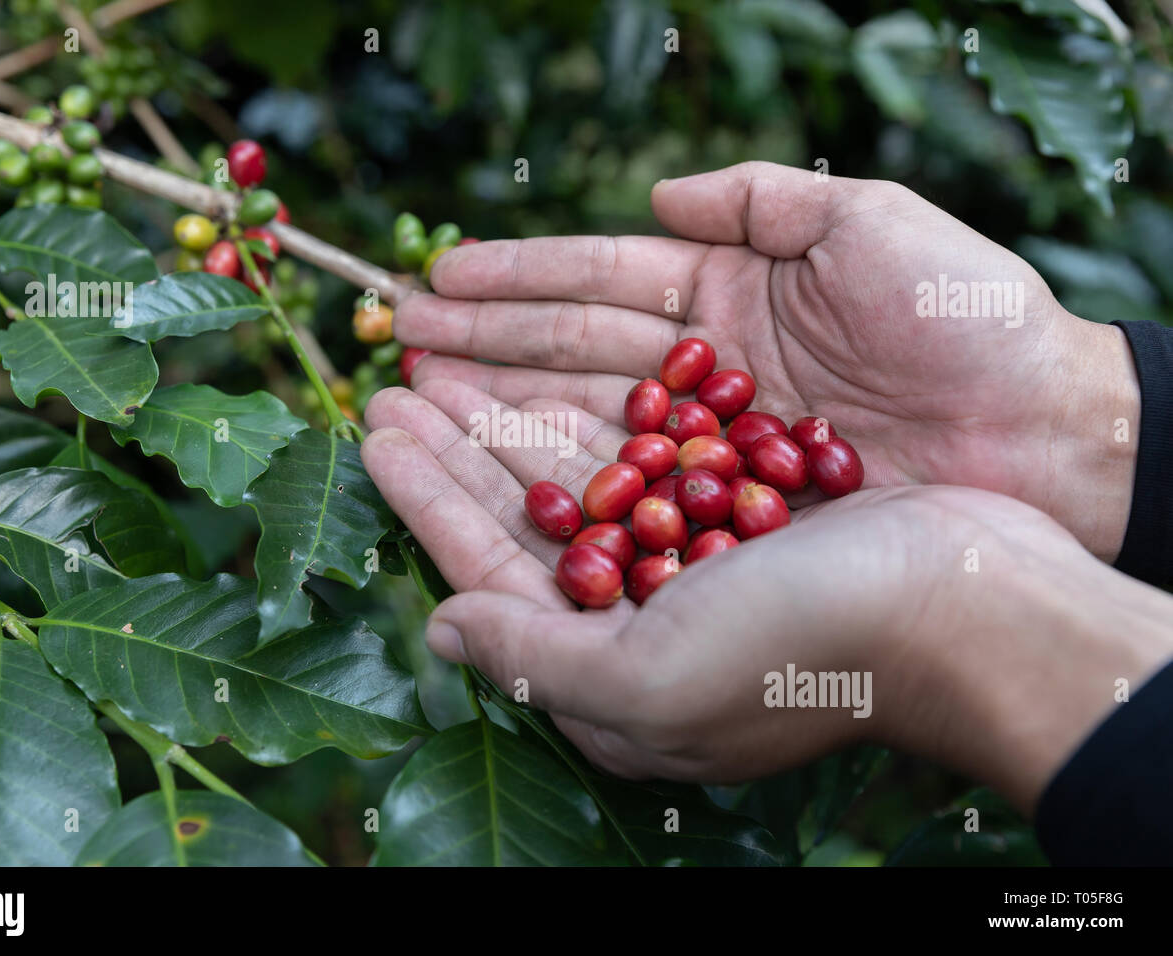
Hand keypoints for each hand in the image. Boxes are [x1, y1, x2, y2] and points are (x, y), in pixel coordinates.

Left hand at [361, 388, 1172, 813]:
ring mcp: (699, 554)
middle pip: (526, 510)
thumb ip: (532, 659)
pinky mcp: (748, 504)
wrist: (974, 603)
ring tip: (457, 356)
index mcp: (611, 667)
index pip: (487, 567)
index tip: (374, 427)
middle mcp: (646, 612)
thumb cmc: (806, 649)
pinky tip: (564, 362)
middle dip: (461, 439)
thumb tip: (440, 632)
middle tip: (399, 373)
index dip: (426, 496)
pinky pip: (650, 444)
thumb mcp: (648, 680)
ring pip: (581, 469)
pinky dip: (603, 402)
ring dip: (516, 411)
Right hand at [395, 161, 1138, 559]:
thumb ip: (764, 201)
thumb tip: (659, 199)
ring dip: (499, 411)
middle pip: (572, 352)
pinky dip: (561, 486)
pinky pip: (626, 494)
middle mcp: (704, 371)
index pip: (601, 280)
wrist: (1043, 437)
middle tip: (401, 343)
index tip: (441, 276)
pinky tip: (496, 477)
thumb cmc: (968, 318)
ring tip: (419, 399)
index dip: (520, 278)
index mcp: (732, 293)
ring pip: (583, 421)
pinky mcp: (721, 512)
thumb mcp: (869, 224)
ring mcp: (707, 445)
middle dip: (485, 344)